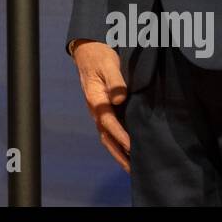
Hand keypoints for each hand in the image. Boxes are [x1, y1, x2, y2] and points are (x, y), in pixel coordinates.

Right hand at [71, 39, 129, 172]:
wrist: (89, 51)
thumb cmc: (99, 57)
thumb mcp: (108, 64)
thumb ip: (115, 81)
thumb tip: (119, 99)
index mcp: (96, 100)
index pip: (108, 122)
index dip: (121, 136)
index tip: (133, 147)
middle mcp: (96, 110)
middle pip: (106, 137)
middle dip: (119, 154)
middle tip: (133, 170)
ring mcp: (100, 111)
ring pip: (108, 137)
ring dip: (119, 153)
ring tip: (132, 167)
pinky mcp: (105, 110)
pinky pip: (111, 131)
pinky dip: (119, 144)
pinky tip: (129, 150)